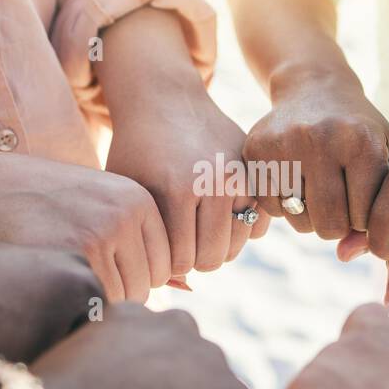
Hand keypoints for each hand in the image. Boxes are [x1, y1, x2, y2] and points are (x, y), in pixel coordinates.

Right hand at [0, 151, 169, 302]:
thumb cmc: (35, 206)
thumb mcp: (94, 209)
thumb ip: (137, 244)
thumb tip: (188, 288)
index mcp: (137, 200)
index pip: (163, 266)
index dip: (128, 275)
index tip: (92, 259)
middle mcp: (127, 214)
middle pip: (147, 286)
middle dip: (114, 289)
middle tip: (70, 266)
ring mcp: (101, 234)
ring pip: (123, 299)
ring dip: (94, 299)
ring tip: (58, 267)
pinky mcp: (73, 255)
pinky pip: (94, 303)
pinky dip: (75, 304)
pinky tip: (47, 277)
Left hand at [106, 90, 268, 277]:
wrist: (165, 100)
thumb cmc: (137, 152)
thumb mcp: (129, 193)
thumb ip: (147, 242)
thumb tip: (182, 289)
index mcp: (178, 189)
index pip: (181, 261)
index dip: (166, 263)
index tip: (156, 251)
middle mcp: (217, 181)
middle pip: (212, 258)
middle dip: (192, 259)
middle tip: (177, 243)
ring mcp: (243, 175)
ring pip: (236, 245)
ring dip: (215, 246)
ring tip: (194, 229)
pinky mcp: (259, 171)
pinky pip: (258, 225)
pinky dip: (240, 229)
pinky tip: (217, 215)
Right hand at [243, 68, 388, 238]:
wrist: (314, 88)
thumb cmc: (357, 133)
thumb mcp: (381, 161)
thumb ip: (378, 213)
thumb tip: (345, 256)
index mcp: (360, 142)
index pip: (365, 217)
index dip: (365, 219)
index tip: (363, 201)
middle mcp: (321, 139)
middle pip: (330, 224)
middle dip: (338, 224)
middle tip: (340, 205)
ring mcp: (284, 143)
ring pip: (299, 221)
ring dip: (311, 218)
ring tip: (317, 192)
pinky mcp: (255, 148)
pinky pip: (272, 208)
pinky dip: (285, 207)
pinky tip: (294, 184)